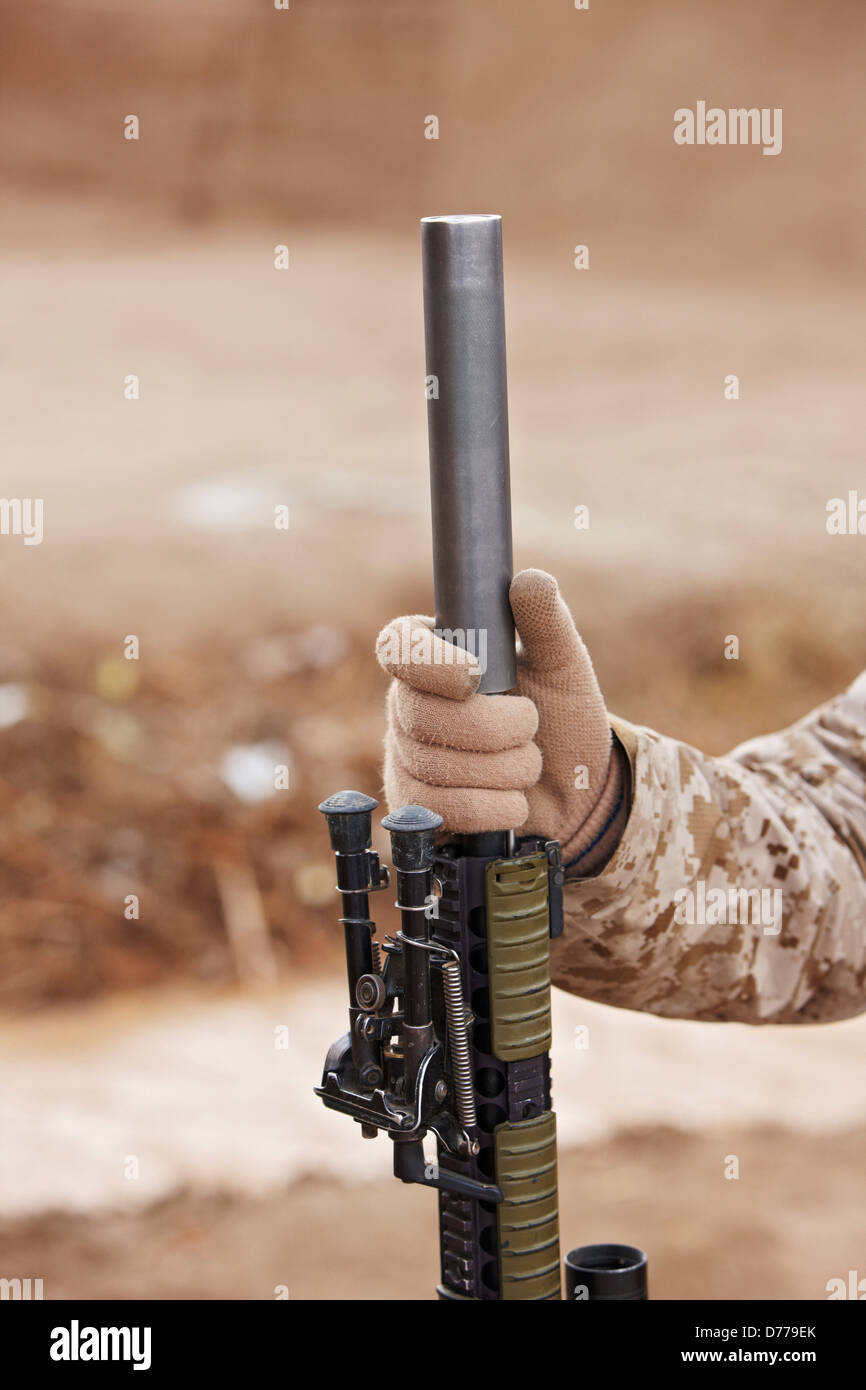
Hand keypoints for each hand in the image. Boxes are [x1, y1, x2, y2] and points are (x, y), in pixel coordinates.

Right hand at [376, 569, 626, 863]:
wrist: (575, 792)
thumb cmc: (563, 718)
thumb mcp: (565, 666)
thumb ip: (547, 623)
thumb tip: (530, 579)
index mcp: (437, 655)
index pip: (398, 647)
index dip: (428, 663)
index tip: (474, 676)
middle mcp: (410, 702)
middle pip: (419, 714)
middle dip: (491, 729)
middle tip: (531, 726)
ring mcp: (407, 754)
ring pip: (432, 764)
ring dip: (501, 770)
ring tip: (529, 764)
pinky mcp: (415, 803)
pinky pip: (436, 808)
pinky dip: (489, 808)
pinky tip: (514, 801)